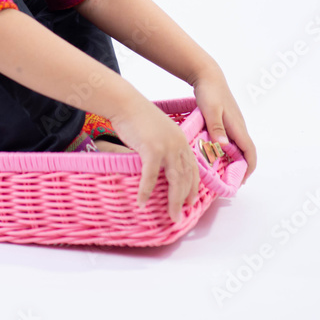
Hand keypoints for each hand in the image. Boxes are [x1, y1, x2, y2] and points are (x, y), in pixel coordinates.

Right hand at [108, 97, 198, 222]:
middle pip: (186, 178)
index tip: (191, 201)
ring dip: (173, 202)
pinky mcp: (152, 149)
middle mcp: (179, 145)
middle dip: (184, 199)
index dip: (193, 187)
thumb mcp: (158, 132)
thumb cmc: (138, 117)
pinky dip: (146, 191)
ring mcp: (167, 147)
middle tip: (180, 215)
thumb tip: (161, 164)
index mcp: (182, 140)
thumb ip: (164, 147)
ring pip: (175, 181)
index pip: (193, 168)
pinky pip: (151, 177)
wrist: (126, 103)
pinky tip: (142, 202)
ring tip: (171, 216)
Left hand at [192, 68, 256, 184]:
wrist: (208, 75)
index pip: (249, 152)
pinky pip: (231, 139)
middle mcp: (239, 127)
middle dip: (241, 167)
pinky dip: (228, 149)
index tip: (241, 181)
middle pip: (246, 151)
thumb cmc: (209, 91)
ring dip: (234, 159)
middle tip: (229, 181)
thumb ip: (217, 128)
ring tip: (222, 171)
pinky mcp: (227, 120)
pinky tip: (215, 152)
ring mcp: (234, 123)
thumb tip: (224, 146)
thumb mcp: (210, 110)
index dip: (249, 168)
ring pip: (239, 145)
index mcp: (237, 127)